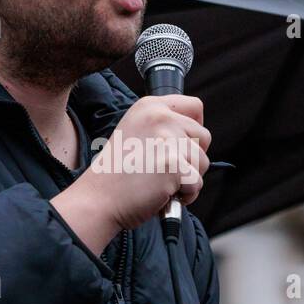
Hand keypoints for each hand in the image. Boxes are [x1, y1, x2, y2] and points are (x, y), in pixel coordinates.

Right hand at [53, 95, 210, 251]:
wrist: (98, 198)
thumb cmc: (116, 173)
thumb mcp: (136, 132)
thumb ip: (163, 127)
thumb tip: (194, 136)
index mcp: (150, 106)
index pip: (195, 106)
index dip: (195, 127)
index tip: (183, 144)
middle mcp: (160, 117)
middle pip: (204, 136)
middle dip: (192, 158)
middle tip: (166, 170)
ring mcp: (168, 139)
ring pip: (204, 161)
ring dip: (189, 178)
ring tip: (161, 182)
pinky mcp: (174, 165)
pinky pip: (197, 183)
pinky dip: (185, 195)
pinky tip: (163, 193)